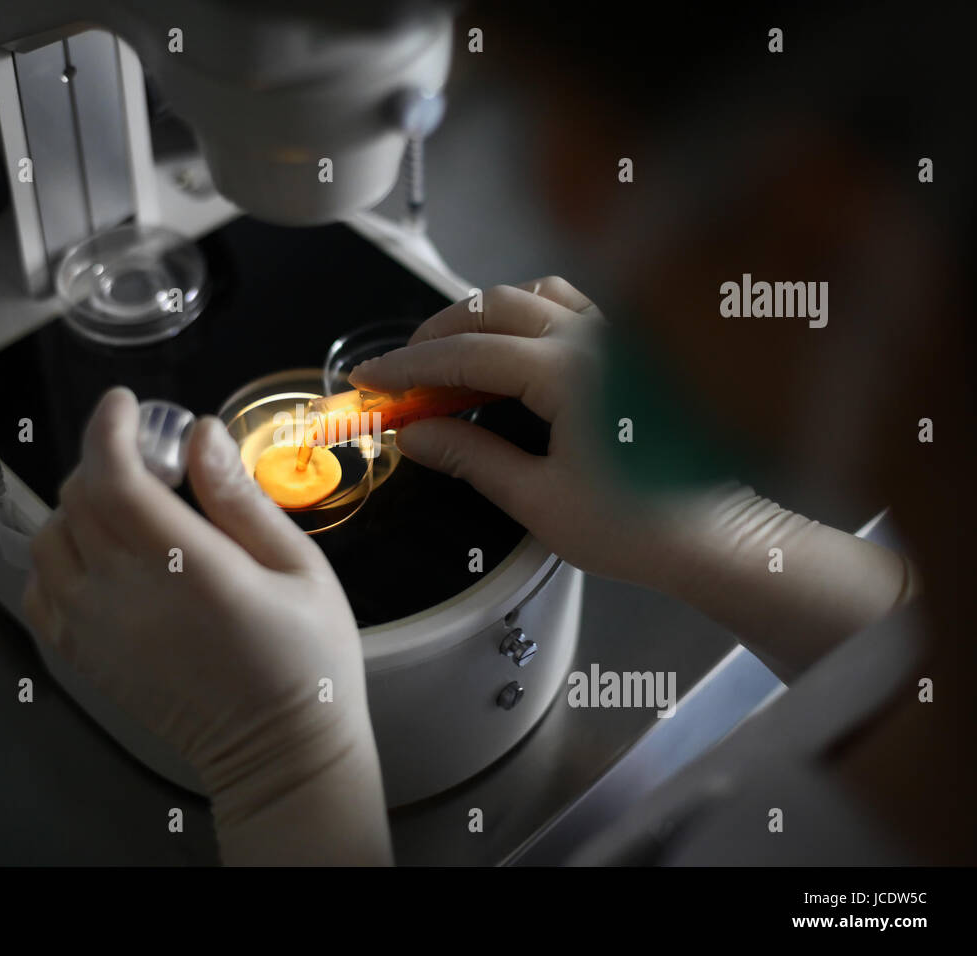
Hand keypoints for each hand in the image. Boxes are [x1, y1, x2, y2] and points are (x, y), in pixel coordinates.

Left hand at [24, 387, 390, 862]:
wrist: (280, 756)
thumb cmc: (308, 658)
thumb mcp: (299, 567)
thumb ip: (240, 497)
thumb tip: (199, 433)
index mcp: (189, 570)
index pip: (115, 479)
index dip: (111, 429)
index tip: (127, 403)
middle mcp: (127, 597)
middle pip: (78, 500)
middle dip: (106, 460)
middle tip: (152, 457)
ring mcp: (95, 631)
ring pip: (49, 541)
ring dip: (78, 507)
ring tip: (126, 507)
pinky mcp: (83, 659)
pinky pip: (39, 590)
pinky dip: (56, 559)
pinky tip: (101, 558)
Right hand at [350, 278, 913, 678]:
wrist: (717, 538)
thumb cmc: (636, 528)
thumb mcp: (539, 500)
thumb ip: (471, 456)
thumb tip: (413, 433)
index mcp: (566, 372)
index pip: (465, 354)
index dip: (408, 367)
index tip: (368, 380)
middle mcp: (594, 337)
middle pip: (492, 306)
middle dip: (437, 334)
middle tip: (402, 373)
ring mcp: (619, 335)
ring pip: (533, 293)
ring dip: (482, 317)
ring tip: (452, 359)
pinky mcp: (633, 347)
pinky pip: (568, 306)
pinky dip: (525, 317)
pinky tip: (512, 355)